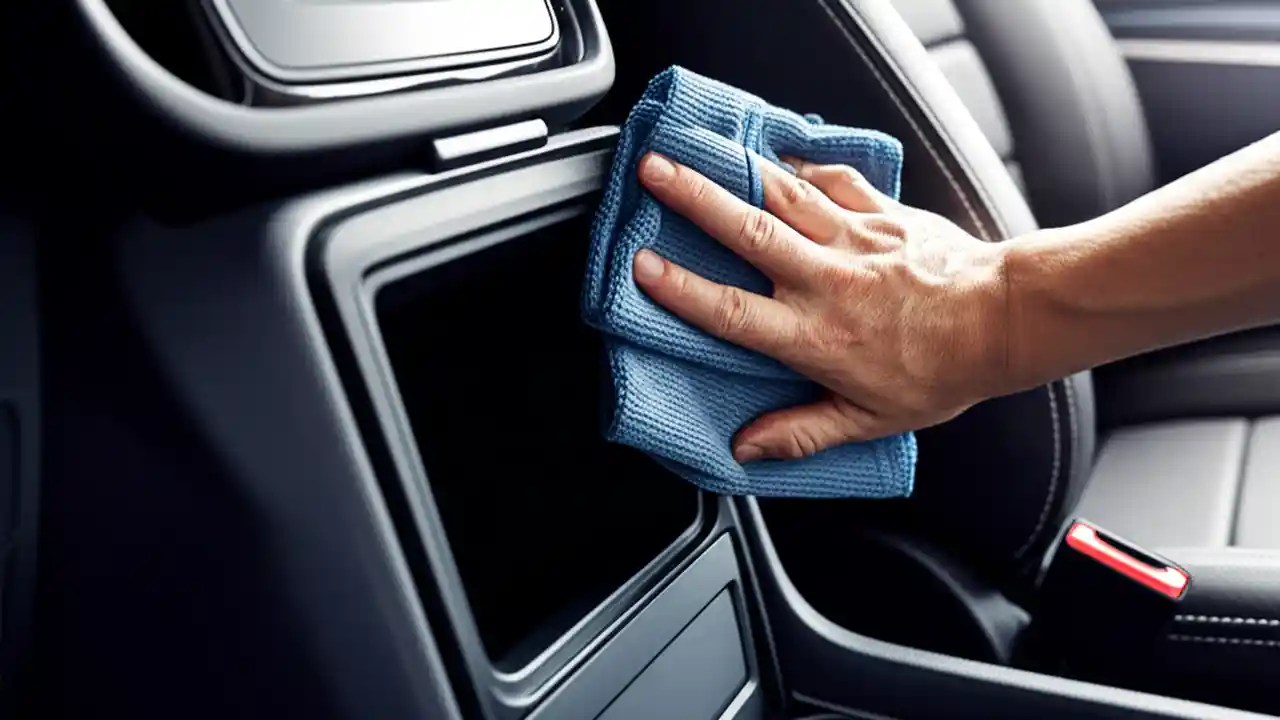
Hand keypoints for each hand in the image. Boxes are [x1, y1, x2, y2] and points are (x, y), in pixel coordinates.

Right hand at [631, 151, 1012, 462]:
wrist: (1006, 320)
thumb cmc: (941, 371)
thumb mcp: (870, 419)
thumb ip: (803, 432)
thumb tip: (747, 448)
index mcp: (815, 335)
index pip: (733, 311)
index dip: (683, 289)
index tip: (643, 266)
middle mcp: (826, 279)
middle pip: (748, 231)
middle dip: (695, 197)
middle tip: (653, 170)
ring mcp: (853, 238)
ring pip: (784, 194)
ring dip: (737, 168)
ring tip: (698, 146)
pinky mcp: (882, 212)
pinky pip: (833, 179)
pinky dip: (803, 164)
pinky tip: (780, 156)